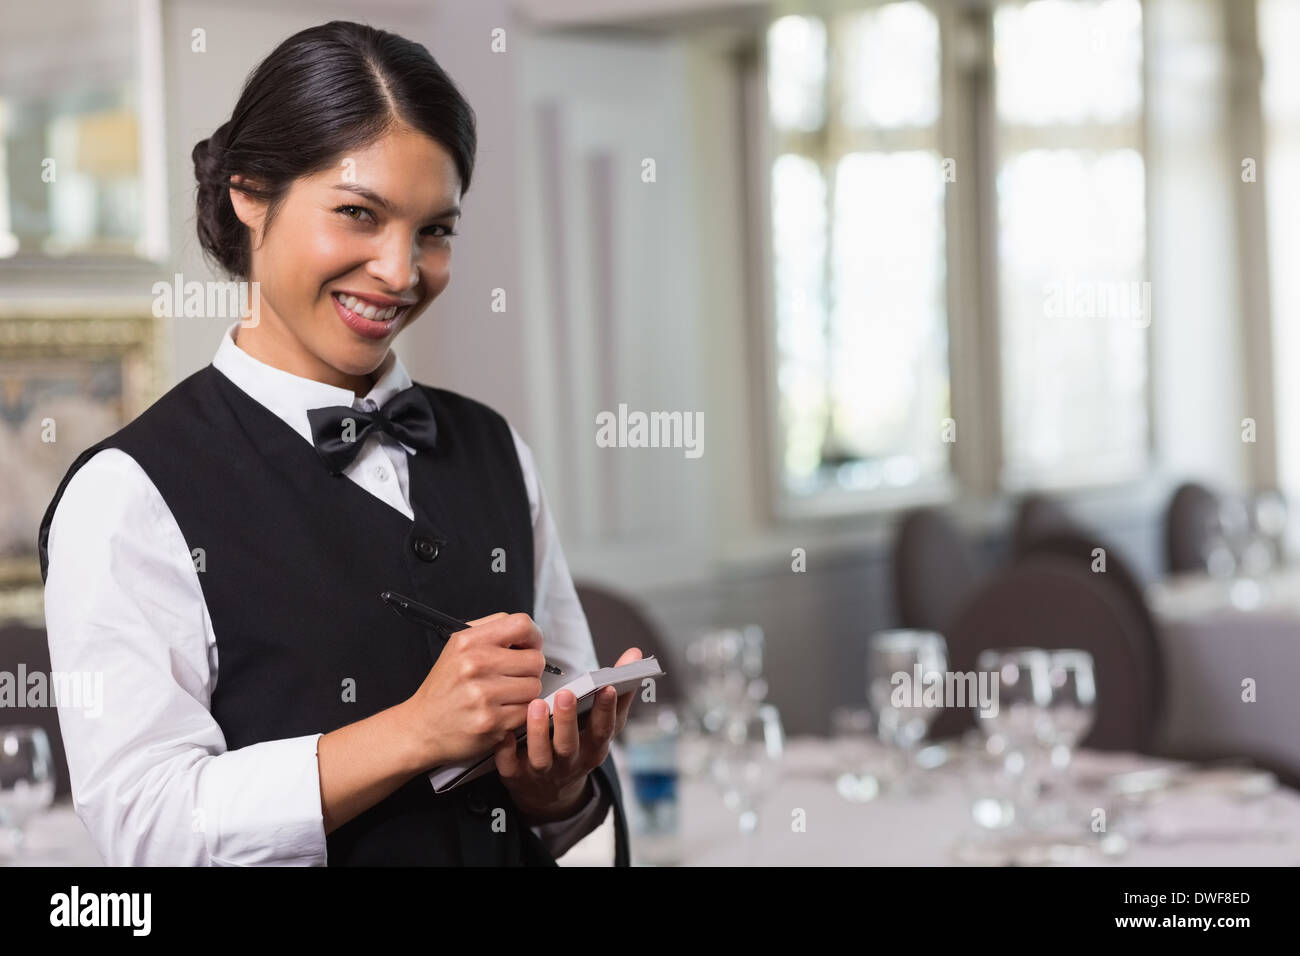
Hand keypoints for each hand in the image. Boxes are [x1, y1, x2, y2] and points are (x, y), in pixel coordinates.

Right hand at [402, 612, 544, 768]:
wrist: (422, 727)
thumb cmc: (444, 688)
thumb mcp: (457, 648)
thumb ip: (491, 634)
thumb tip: (528, 636)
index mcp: (468, 641)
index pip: (521, 625)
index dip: (534, 636)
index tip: (530, 647)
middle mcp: (474, 664)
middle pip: (535, 659)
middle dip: (530, 670)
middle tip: (514, 677)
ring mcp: (482, 694)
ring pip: (534, 687)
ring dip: (524, 694)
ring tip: (504, 696)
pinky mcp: (490, 721)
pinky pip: (526, 711)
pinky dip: (518, 714)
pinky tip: (500, 711)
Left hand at [494, 646, 642, 824]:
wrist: (551, 791)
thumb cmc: (579, 745)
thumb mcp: (603, 723)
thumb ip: (619, 691)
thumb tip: (634, 654)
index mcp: (593, 748)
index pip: (604, 730)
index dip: (607, 710)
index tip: (608, 686)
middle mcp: (570, 762)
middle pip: (570, 745)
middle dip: (568, 720)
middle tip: (567, 694)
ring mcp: (542, 771)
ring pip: (541, 757)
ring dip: (539, 732)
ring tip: (536, 705)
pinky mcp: (516, 776)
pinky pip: (508, 766)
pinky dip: (506, 751)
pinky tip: (505, 732)